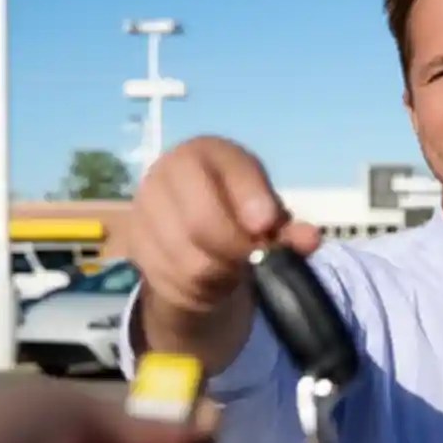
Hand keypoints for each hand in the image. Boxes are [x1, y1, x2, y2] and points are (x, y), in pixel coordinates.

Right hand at [128, 136, 320, 369]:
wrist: (191, 236)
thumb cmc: (238, 216)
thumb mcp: (267, 218)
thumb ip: (289, 229)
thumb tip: (309, 240)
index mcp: (207, 152)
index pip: (228, 169)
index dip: (250, 199)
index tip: (266, 226)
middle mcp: (167, 171)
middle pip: (202, 222)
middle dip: (235, 250)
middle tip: (253, 261)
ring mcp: (144, 208)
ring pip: (189, 261)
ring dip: (220, 277)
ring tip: (234, 272)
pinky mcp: (134, 245)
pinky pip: (171, 281)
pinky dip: (198, 290)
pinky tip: (210, 282)